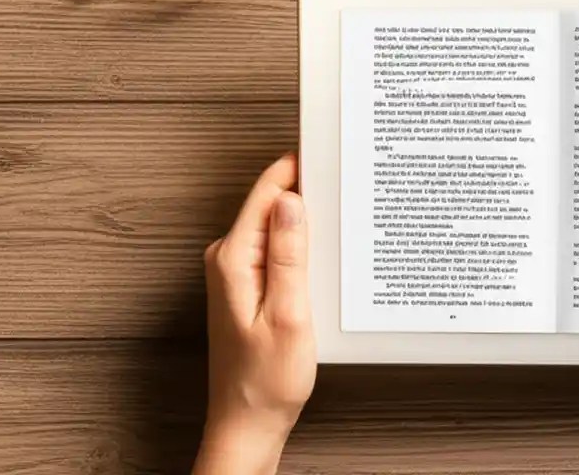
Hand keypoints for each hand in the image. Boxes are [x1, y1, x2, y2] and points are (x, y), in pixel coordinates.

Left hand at [194, 153, 315, 474]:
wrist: (248, 424)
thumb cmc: (266, 381)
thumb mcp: (289, 314)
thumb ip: (289, 254)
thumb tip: (292, 200)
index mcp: (234, 259)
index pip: (268, 191)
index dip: (301, 167)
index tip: (332, 153)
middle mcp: (228, 258)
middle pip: (274, 204)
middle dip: (311, 193)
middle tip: (350, 187)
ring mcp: (237, 272)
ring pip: (279, 227)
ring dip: (309, 222)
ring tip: (344, 219)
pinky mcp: (249, 286)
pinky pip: (278, 249)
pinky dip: (303, 246)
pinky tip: (326, 256)